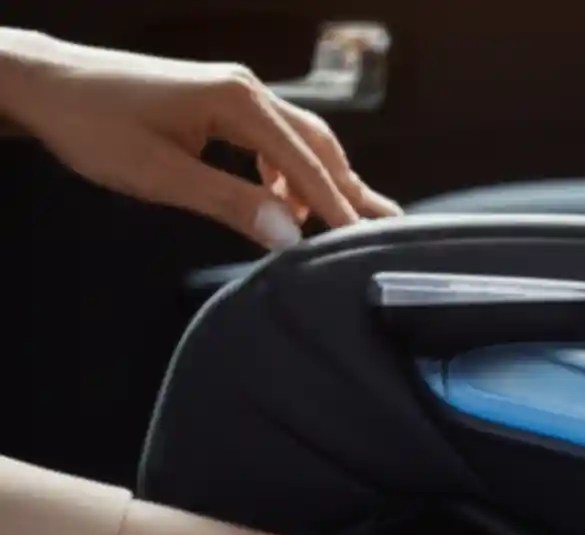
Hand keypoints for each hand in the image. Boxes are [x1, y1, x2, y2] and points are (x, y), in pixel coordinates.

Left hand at [1, 29, 401, 248]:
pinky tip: (283, 200)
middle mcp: (247, 89)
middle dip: (347, 190)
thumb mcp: (159, 176)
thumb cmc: (93, 124)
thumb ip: (229, 204)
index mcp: (237, 101)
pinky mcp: (223, 102)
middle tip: (378, 229)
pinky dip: (290, 172)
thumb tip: (288, 234)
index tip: (361, 239)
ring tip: (339, 222)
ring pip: (300, 141)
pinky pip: (275, 139)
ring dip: (320, 182)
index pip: (306, 161)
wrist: (47, 85)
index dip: (337, 204)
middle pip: (318, 145)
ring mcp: (237, 93)